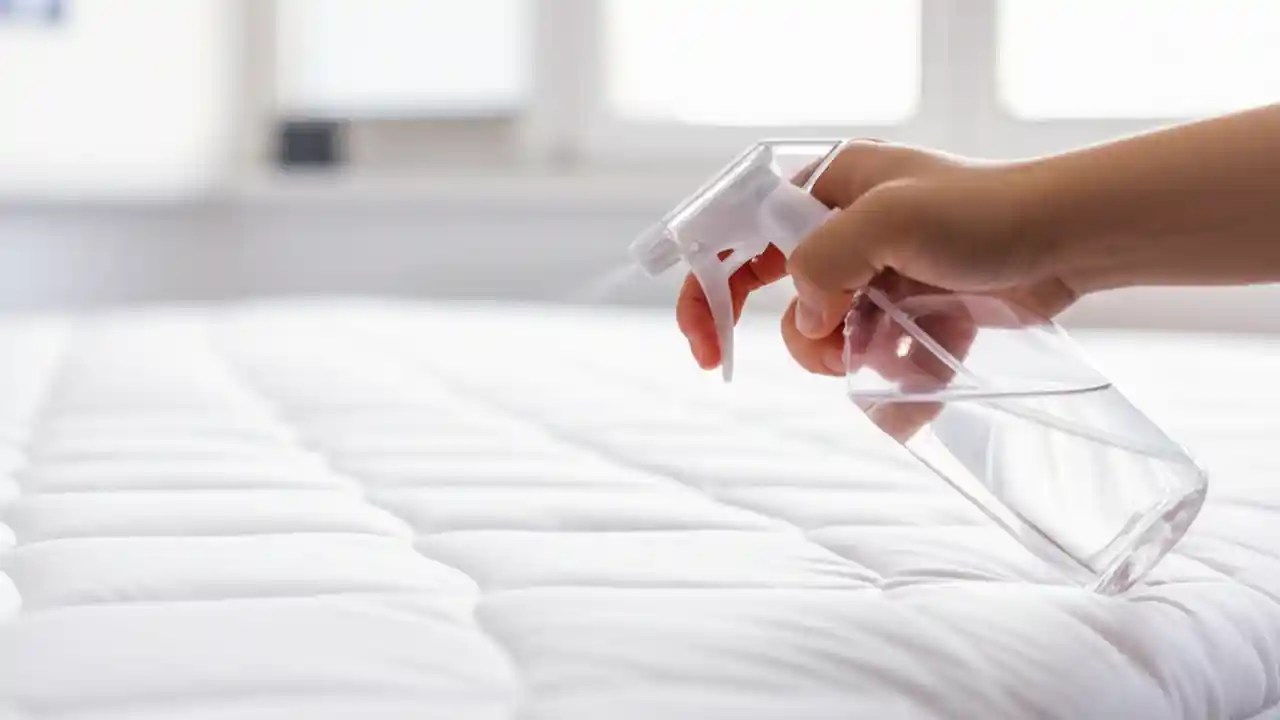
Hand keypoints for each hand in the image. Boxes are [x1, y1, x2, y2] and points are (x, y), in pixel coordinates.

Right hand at [676, 140, 1078, 376]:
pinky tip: (930, 377)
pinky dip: (898, 376)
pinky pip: (880, 356)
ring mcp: (879, 271)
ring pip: (830, 337)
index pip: (737, 233)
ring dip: (855, 358)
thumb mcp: (890, 220)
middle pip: (779, 296)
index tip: (706, 347)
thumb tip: (804, 317)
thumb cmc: (988, 213)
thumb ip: (823, 260)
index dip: (708, 288)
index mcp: (827, 186)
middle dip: (804, 338)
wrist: (1074, 241)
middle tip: (831, 358)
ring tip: (900, 355)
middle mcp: (846, 226)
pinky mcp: (913, 309)